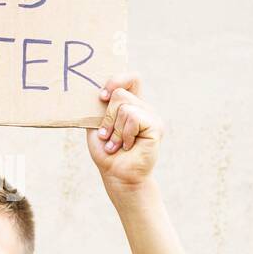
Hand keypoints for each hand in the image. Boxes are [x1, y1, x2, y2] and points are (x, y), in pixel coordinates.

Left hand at [85, 73, 163, 188]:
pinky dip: (124, 134)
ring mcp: (152, 116)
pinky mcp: (156, 126)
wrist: (117, 175)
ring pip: (124, 106)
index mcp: (131, 105)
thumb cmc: (106, 152)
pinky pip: (132, 117)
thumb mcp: (97, 125)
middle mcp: (144, 108)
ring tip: (117, 145)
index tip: (101, 97)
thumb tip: (96, 90)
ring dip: (114, 130)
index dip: (116, 80)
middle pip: (120, 93)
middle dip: (107, 117)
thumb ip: (100, 107)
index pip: (131, 78)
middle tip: (107, 136)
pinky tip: (128, 146)